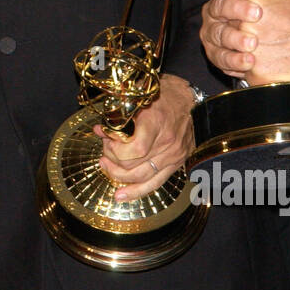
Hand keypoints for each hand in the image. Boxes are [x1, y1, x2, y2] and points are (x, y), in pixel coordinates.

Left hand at [97, 74, 195, 199]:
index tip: (106, 139)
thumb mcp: (139, 96)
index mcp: (156, 123)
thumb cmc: (163, 94)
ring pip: (141, 179)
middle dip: (112, 160)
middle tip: (105, 150)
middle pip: (134, 167)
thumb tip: (99, 130)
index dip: (115, 149)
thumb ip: (117, 114)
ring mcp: (173, 156)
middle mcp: (167, 143)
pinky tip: (121, 196)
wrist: (190, 99)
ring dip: (118, 176)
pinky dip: (136, 192)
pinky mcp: (176, 164)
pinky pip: (155, 184)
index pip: (135, 149)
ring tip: (106, 166)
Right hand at [201, 0, 289, 82]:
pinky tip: (248, 61)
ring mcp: (213, 31)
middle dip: (238, 8)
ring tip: (253, 43)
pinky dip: (233, 60)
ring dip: (235, 38)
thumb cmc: (273, 18)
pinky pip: (220, 57)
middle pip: (222, 5)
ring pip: (218, 33)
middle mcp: (218, 9)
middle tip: (257, 14)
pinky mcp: (214, 53)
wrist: (264, 44)